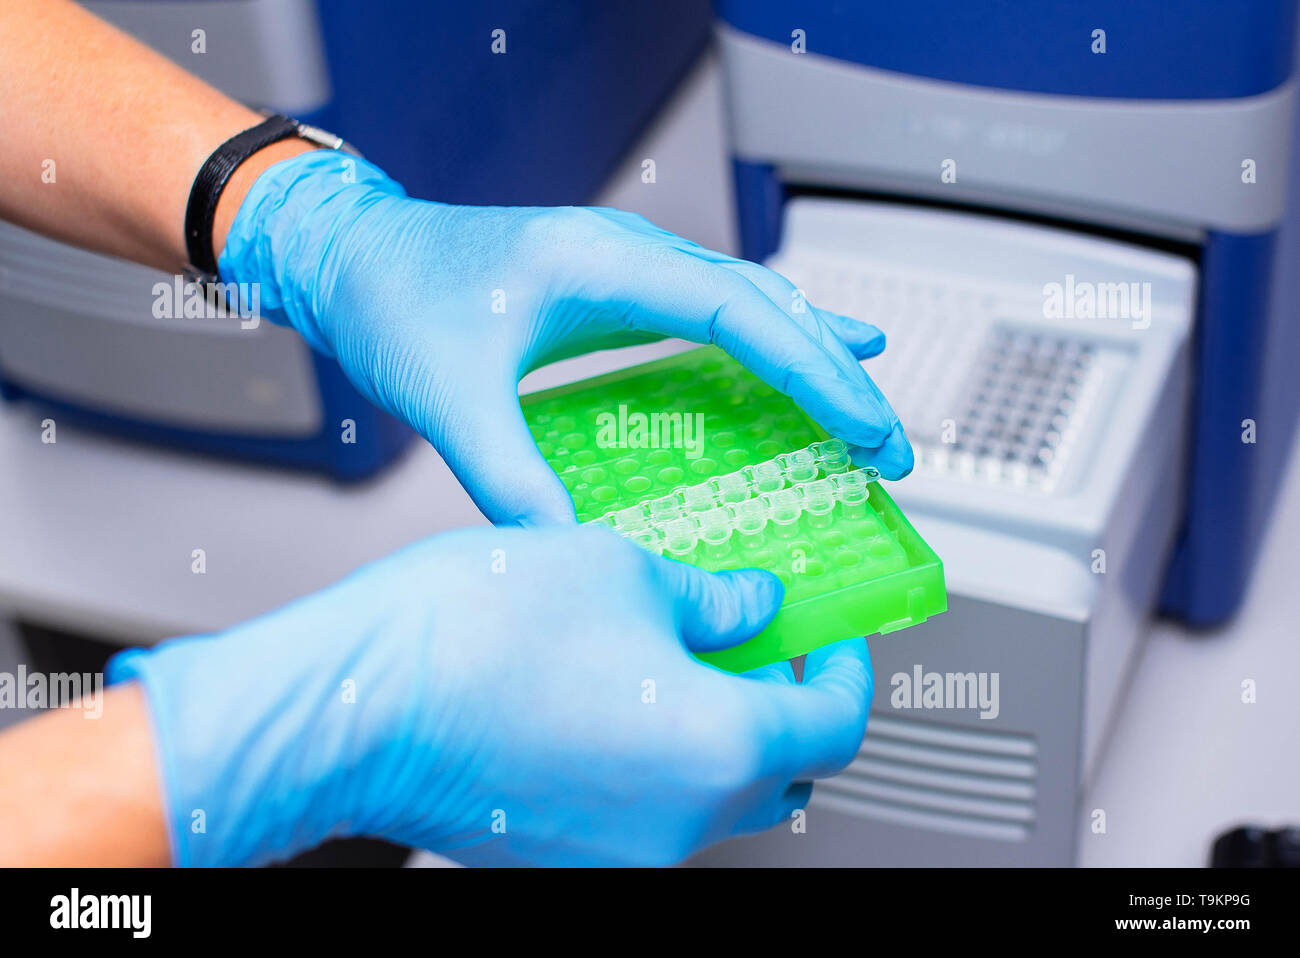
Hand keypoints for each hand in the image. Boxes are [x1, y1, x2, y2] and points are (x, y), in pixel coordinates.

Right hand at [109, 525, 872, 865]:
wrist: (353, 702)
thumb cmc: (472, 637)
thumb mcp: (623, 571)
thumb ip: (711, 597)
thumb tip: (751, 604)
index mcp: (719, 750)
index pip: (834, 726)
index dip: (845, 671)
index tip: (830, 634)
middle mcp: (679, 822)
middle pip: (780, 771)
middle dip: (781, 702)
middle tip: (755, 637)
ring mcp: (619, 850)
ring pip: (709, 793)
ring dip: (715, 728)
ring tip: (673, 650)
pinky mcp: (563, 852)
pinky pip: (644, 807)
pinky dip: (656, 755)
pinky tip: (612, 688)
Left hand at [218, 151, 911, 525]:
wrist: (352, 254)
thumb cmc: (392, 302)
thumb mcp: (449, 399)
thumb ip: (510, 478)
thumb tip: (573, 556)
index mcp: (601, 265)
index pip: (742, 313)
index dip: (817, 372)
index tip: (870, 425)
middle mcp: (627, 254)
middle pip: (765, 305)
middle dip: (836, 373)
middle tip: (891, 443)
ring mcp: (624, 265)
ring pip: (748, 301)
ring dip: (811, 352)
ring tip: (869, 402)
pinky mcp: (613, 288)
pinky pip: (711, 312)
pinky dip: (763, 343)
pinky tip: (791, 363)